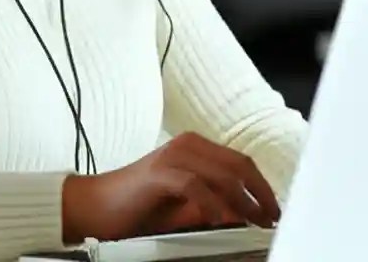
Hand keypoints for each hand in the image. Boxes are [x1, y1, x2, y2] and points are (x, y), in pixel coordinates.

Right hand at [61, 131, 280, 242]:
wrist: (94, 205)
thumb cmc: (138, 207)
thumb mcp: (183, 204)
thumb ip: (212, 202)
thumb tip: (245, 213)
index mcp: (194, 147)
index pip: (241, 162)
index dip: (261, 186)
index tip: (273, 210)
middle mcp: (187, 145)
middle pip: (240, 165)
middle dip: (261, 193)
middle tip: (271, 218)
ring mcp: (173, 156)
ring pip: (223, 174)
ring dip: (244, 202)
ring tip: (254, 223)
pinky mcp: (159, 173)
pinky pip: (196, 187)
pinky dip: (213, 206)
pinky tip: (221, 222)